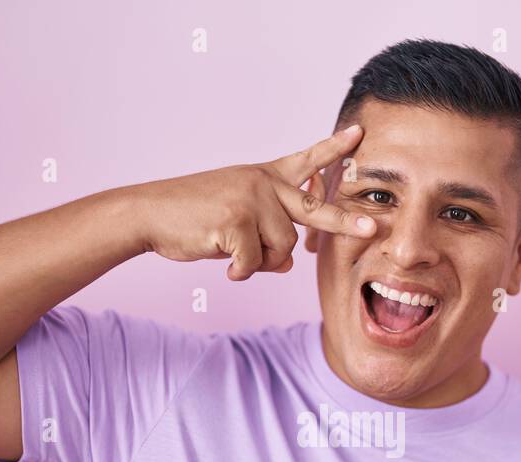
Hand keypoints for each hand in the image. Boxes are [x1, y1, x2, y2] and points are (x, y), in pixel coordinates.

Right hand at [133, 125, 375, 279]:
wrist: (149, 214)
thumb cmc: (192, 219)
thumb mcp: (235, 221)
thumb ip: (266, 235)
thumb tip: (287, 263)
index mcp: (263, 177)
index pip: (305, 160)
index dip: (333, 149)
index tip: (359, 132)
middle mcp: (262, 183)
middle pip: (313, 210)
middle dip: (345, 222)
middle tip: (372, 228)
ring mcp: (251, 200)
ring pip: (282, 249)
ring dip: (260, 261)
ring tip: (232, 251)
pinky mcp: (237, 221)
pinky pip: (254, 263)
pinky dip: (239, 271)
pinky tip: (222, 261)